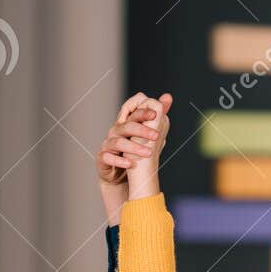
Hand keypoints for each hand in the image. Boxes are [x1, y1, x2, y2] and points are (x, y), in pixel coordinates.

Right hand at [100, 92, 169, 220]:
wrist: (119, 175)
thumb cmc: (133, 151)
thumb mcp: (146, 134)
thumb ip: (155, 117)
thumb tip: (168, 97)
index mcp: (127, 123)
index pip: (132, 112)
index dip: (142, 111)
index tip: (155, 114)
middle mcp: (116, 131)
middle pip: (127, 126)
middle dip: (142, 130)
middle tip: (156, 135)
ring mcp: (108, 144)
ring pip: (119, 142)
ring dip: (134, 147)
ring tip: (148, 153)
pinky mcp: (102, 158)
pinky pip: (108, 157)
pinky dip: (120, 161)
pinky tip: (130, 164)